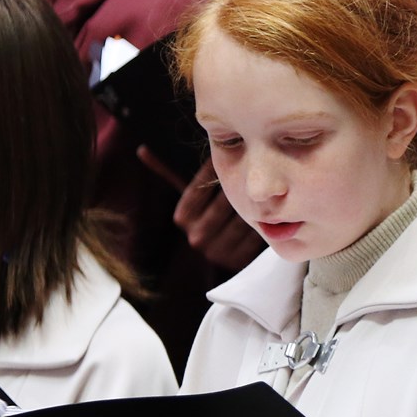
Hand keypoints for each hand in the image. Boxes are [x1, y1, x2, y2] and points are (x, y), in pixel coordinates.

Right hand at [165, 155, 264, 272]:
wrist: (205, 266)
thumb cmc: (200, 222)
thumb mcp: (187, 201)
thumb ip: (169, 175)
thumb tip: (141, 150)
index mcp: (183, 217)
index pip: (204, 185)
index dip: (219, 169)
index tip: (234, 152)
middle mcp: (198, 235)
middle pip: (227, 200)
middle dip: (242, 184)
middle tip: (259, 166)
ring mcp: (218, 250)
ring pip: (244, 216)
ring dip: (257, 202)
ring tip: (268, 186)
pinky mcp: (238, 260)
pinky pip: (256, 233)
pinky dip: (266, 220)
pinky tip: (274, 208)